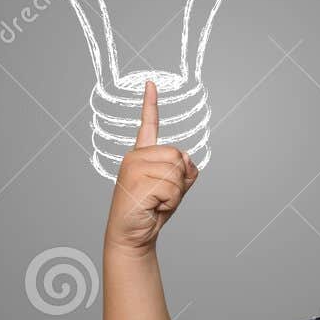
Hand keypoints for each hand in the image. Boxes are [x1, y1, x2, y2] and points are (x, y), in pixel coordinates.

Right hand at [104, 80, 199, 253]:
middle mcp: (135, 157)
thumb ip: (183, 171)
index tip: (151, 83)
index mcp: (141, 155)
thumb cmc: (151, 212)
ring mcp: (133, 168)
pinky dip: (170, 202)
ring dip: (175, 193)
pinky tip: (153, 207)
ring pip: (176, 172)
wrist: (132, 236)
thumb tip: (187, 161)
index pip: (148, 125)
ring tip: (156, 203)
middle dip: (179, 180)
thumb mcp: (173, 188)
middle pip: (178, 155)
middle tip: (162, 196)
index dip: (150, 104)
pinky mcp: (136, 181)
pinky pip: (171, 187)